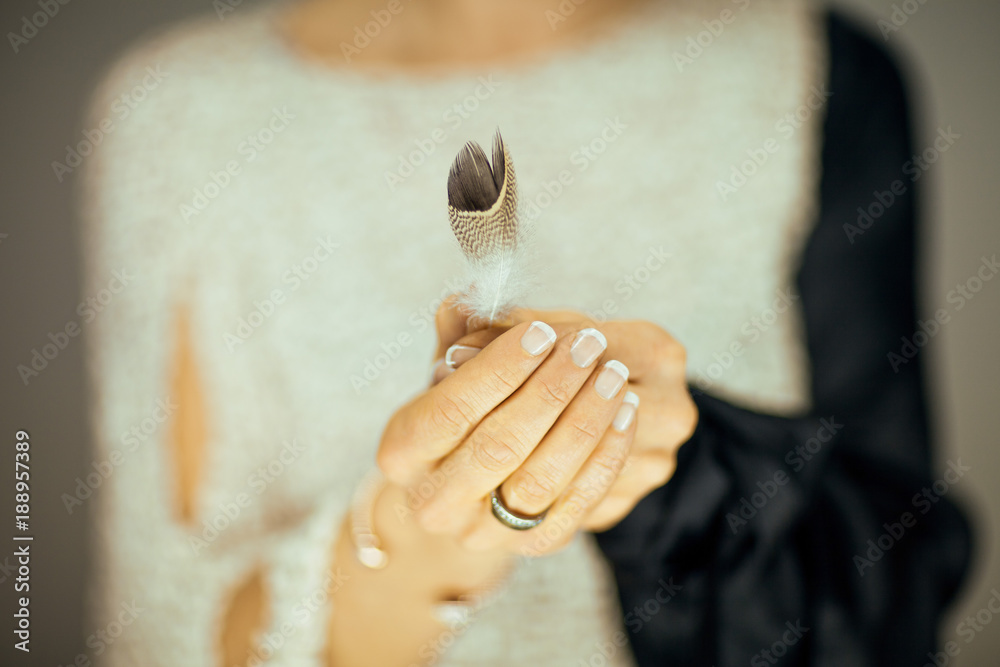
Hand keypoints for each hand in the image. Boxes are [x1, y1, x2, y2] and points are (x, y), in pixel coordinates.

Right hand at [432, 300, 697, 533]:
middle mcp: (434, 504)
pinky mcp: (537, 544)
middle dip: (548, 390)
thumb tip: (466, 299)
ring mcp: (485, 532)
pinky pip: (578, 503)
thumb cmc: (463, 411)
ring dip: (583, 420)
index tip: (540, 333)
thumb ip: (459, 334)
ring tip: (612, 372)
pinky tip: (623, 412)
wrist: (476, 484)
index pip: (449, 411)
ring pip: (541, 479)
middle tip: (586, 346)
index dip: (498, 370)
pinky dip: (605, 455)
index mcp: (401, 453)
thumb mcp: (453, 368)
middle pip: (497, 446)